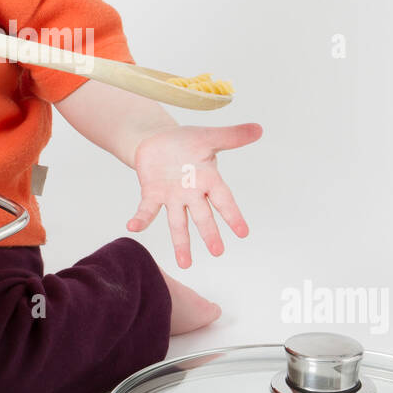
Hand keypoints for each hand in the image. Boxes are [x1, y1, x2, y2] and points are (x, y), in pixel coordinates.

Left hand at [127, 123, 261, 267]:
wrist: (157, 141)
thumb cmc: (186, 141)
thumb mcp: (209, 137)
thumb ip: (232, 136)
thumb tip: (259, 128)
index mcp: (208, 180)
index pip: (223, 199)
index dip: (232, 214)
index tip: (243, 233)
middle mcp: (191, 193)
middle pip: (202, 216)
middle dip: (209, 233)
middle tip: (217, 251)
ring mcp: (172, 197)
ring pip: (178, 223)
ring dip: (181, 242)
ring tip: (184, 264)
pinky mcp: (152, 195)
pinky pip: (147, 210)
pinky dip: (141, 219)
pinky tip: (133, 227)